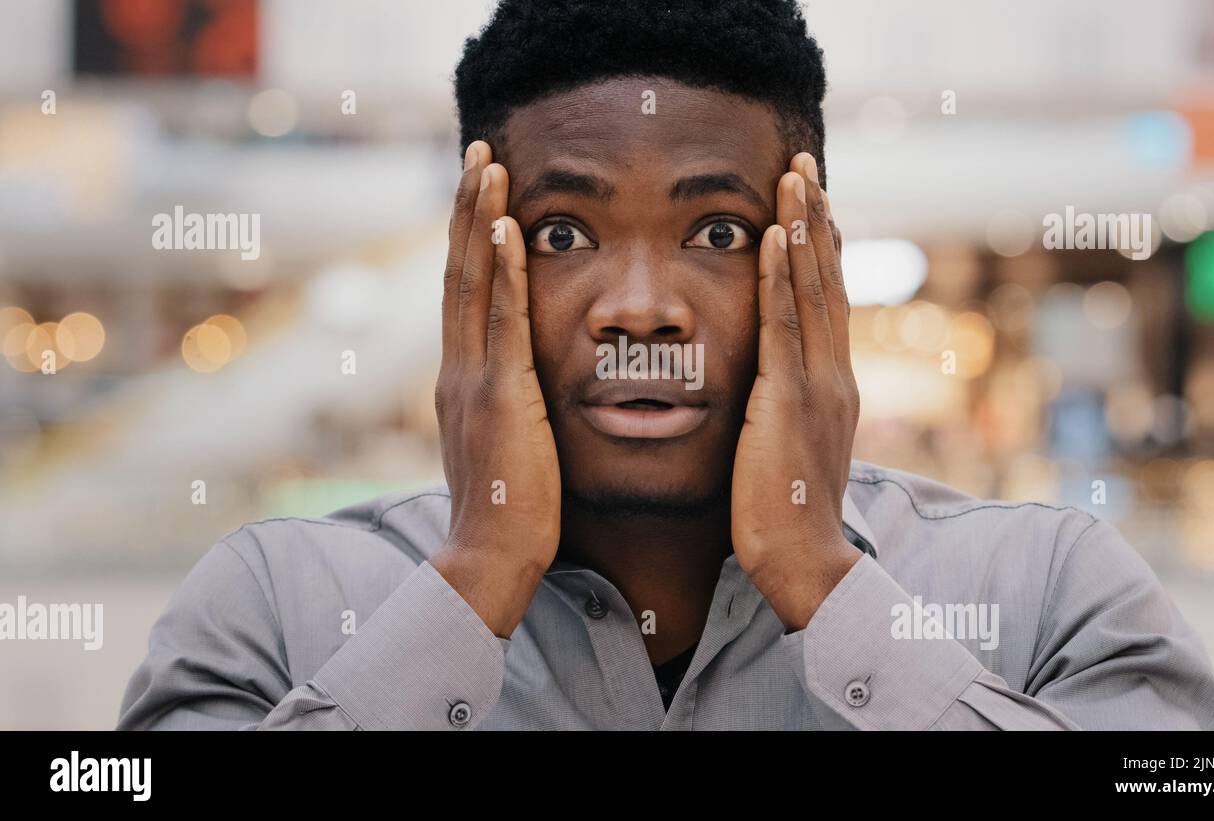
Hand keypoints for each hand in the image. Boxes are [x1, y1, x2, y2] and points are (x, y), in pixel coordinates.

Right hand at [429, 141, 561, 637]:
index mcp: (460, 380)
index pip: (463, 293)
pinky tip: (510, 226)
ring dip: (480, 217)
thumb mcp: (504, 446)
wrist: (490, 557)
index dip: (467, 238)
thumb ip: (506, 408)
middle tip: (479, 150)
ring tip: (488, 163)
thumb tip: (518, 390)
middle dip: (467, 207)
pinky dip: (503, 269)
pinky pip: (501, 319)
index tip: (478, 192)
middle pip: (459, 270)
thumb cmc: (510, 511)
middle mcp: (456, 369)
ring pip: (472, 281)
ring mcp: (472, 379)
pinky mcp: (499, 395)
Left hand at [731, 153, 862, 630]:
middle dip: (816, 219)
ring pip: (812, 290)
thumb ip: (785, 414)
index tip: (811, 205)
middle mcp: (834, 375)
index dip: (821, 250)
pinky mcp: (790, 399)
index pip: (828, 303)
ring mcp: (817, 384)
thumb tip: (770, 397)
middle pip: (828, 281)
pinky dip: (782, 277)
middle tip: (805, 165)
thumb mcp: (788, 451)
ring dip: (803, 228)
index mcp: (832, 387)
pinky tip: (775, 236)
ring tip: (795, 175)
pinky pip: (784, 325)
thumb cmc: (787, 516)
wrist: (804, 562)